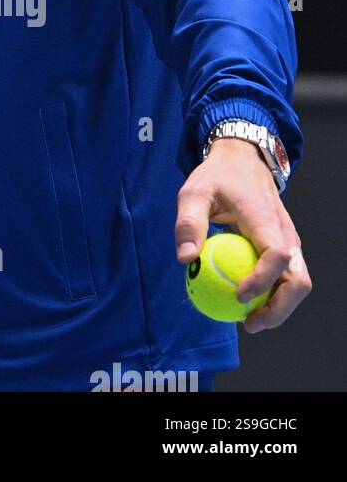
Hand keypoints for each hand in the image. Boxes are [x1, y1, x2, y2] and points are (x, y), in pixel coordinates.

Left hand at [176, 138, 310, 333]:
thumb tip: (185, 260)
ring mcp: (289, 241)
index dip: (261, 280)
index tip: (238, 296)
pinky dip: (275, 294)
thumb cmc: (217, 176)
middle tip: (248, 323)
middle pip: (297, 279)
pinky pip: (288, 276)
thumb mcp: (195, 191)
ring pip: (297, 282)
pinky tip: (250, 302)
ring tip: (250, 320)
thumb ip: (189, 223)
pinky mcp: (286, 246)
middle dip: (278, 308)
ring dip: (279, 306)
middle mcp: (285, 233)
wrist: (242, 160)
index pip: (276, 256)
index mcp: (265, 219)